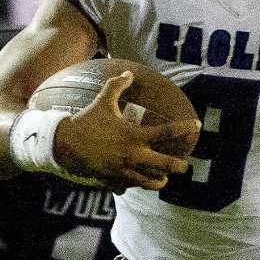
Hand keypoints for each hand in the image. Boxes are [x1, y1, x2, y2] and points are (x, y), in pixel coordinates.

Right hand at [49, 71, 198, 192]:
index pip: (166, 132)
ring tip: (164, 178)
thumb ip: (116, 86)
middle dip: (179, 166)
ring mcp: (124, 171)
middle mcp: (133, 155)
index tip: (196, 125)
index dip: (184, 127)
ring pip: (151, 182)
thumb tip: (129, 73)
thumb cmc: (85, 121)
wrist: (63, 144)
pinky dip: (136, 185)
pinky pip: (130, 187)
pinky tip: (139, 182)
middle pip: (166, 165)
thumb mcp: (102, 101)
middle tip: (185, 165)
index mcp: (134, 135)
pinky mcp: (114, 180)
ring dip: (160, 180)